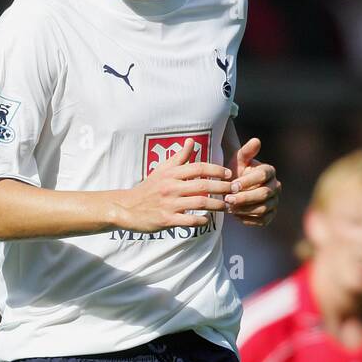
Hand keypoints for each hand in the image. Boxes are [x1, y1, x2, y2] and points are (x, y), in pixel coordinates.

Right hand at [112, 137, 234, 232]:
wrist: (127, 208)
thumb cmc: (148, 188)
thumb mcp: (162, 170)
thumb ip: (179, 157)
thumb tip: (191, 141)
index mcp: (171, 173)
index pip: (198, 168)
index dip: (216, 170)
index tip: (228, 174)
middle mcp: (171, 187)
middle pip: (203, 185)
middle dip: (222, 187)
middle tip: (234, 190)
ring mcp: (169, 204)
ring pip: (200, 203)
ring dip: (216, 205)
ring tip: (226, 206)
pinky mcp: (166, 220)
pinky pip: (189, 220)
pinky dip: (201, 220)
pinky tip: (208, 219)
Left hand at [225, 137, 280, 226]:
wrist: (234, 187)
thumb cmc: (236, 171)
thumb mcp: (239, 159)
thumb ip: (247, 151)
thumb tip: (256, 140)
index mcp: (270, 171)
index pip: (262, 176)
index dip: (247, 182)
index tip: (232, 185)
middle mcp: (276, 187)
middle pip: (263, 194)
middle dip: (244, 197)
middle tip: (227, 199)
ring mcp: (274, 202)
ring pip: (262, 208)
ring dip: (244, 209)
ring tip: (229, 208)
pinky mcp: (270, 215)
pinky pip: (262, 220)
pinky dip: (248, 219)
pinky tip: (235, 215)